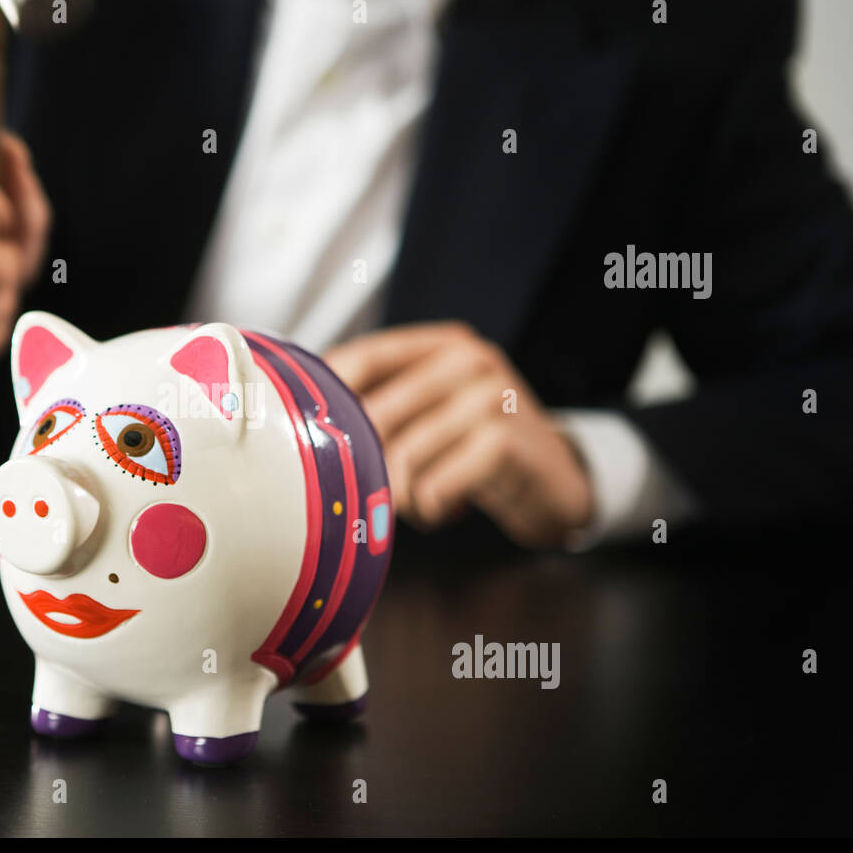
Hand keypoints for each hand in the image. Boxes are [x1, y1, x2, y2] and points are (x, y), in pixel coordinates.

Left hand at [325, 322, 593, 547]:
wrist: (557, 483)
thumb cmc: (475, 451)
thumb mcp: (432, 414)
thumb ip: (381, 403)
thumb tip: (296, 415)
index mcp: (441, 343)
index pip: (359, 358)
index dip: (326, 401)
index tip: (306, 439)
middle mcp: (466, 359)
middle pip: (374, 415)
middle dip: (367, 467)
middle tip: (381, 491)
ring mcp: (490, 395)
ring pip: (402, 456)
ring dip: (404, 496)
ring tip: (423, 501)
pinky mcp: (505, 439)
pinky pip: (435, 484)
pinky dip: (432, 508)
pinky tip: (449, 507)